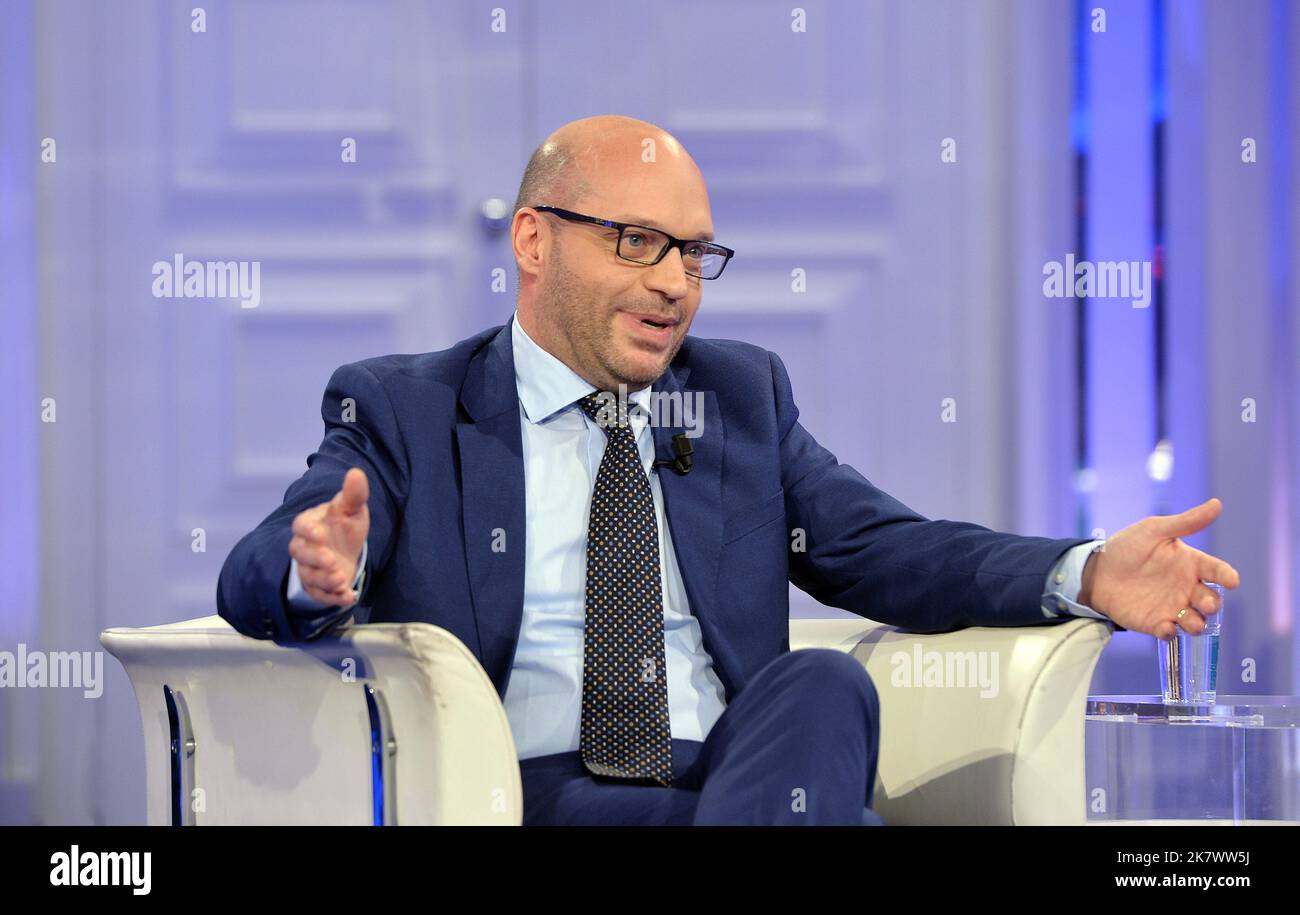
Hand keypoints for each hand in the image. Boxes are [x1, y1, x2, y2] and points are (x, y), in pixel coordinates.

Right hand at [288, 467, 369, 606]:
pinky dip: (333, 598)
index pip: (300, 526)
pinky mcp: (318, 586)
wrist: (347, 547)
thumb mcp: (352, 508)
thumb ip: (353, 494)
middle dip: (315, 559)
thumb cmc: (344, 524)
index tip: (319, 534)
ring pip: (309, 576)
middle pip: (300, 554)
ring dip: (324, 580)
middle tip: (332, 561)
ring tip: (341, 578)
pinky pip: (320, 595)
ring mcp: (309, 568)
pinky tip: (348, 597)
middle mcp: (305, 547)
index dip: (307, 531)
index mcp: (310, 524)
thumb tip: (357, 473)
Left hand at [1077, 498, 1239, 639]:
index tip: (1231, 580)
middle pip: (1210, 600)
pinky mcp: (1155, 623)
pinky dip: (1170, 633)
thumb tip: (1217, 504)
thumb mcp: (1153, 530)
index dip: (1226, 576)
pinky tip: (1165, 628)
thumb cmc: (1128, 547)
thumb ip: (1185, 522)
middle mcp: (1187, 588)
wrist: (1097, 570)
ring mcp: (1172, 607)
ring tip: (1190, 622)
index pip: (1216, 570)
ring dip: (1196, 624)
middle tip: (1207, 603)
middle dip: (1212, 604)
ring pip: (1195, 621)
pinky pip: (1169, 633)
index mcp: (1190, 564)